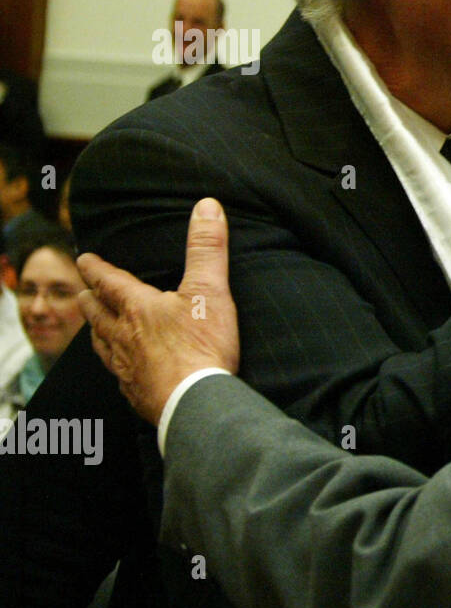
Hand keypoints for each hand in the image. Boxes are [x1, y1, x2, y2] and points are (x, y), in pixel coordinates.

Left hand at [77, 198, 239, 426]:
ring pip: (102, 346)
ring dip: (96, 334)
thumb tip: (207, 206)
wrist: (196, 401)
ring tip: (94, 330)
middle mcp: (123, 337)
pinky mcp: (136, 393)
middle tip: (82, 294)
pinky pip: (119, 377)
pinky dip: (117, 368)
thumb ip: (207, 248)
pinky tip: (122, 372)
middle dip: (89, 301)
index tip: (83, 259)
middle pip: (97, 315)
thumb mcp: (210, 290)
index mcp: (137, 308)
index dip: (96, 268)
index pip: (109, 281)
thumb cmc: (202, 346)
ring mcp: (126, 368)